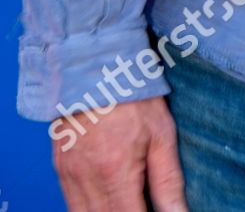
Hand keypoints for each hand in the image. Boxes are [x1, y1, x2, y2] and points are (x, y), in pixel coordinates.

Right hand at [52, 97, 187, 211]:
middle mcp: (86, 180)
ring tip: (129, 201)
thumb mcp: (161, 134)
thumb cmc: (133, 95)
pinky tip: (108, 199)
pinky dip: (89, 209)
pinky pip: (72, 204)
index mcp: (115, 173)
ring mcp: (68, 175)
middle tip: (143, 204)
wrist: (96, 63)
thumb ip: (168, 182)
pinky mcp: (60, 168)